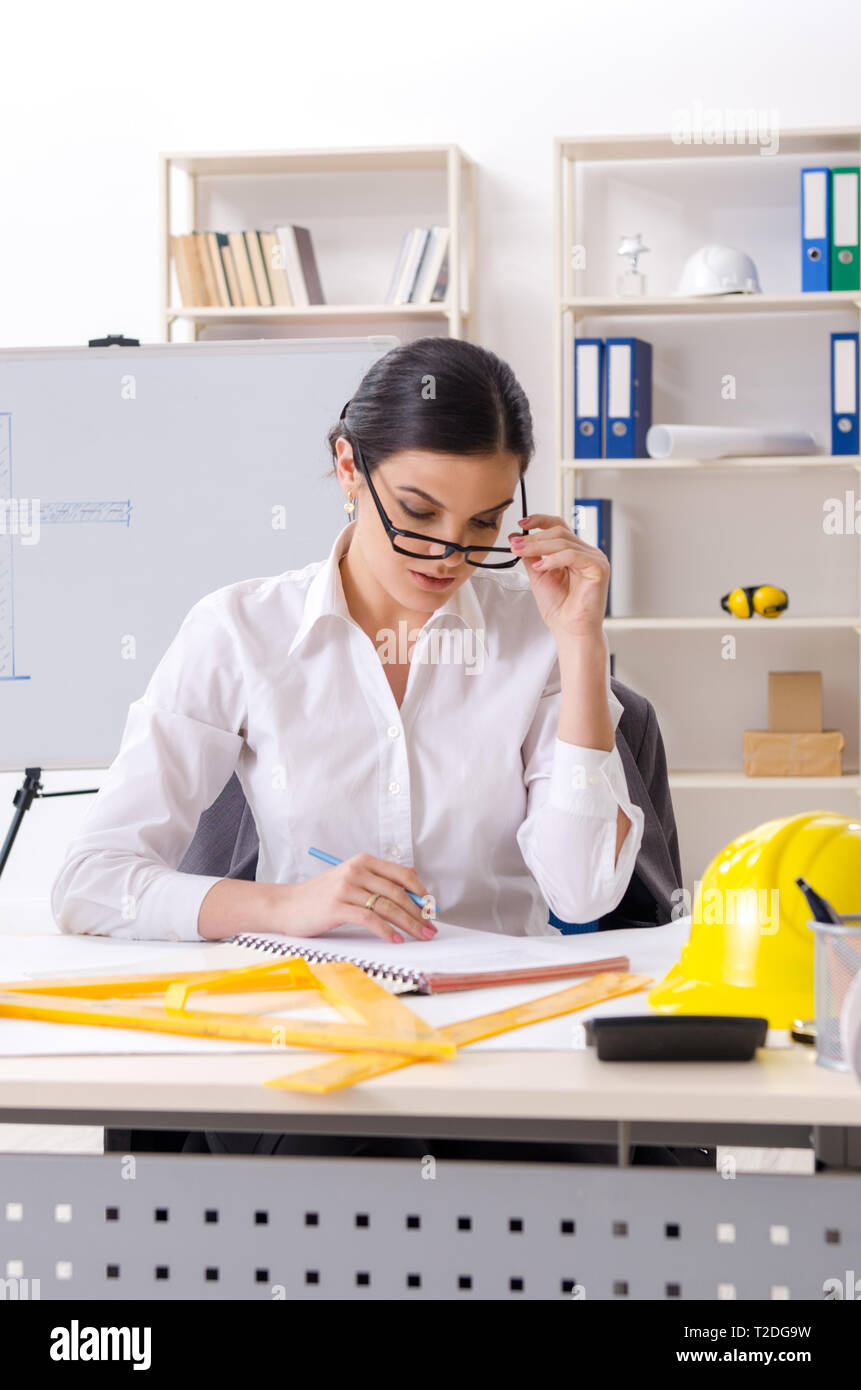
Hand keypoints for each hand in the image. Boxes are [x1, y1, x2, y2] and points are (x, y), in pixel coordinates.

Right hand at [268, 853, 436, 943]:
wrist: (286, 905)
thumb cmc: (321, 896)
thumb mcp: (351, 879)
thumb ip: (379, 878)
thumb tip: (414, 878)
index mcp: (363, 861)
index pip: (402, 874)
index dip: (421, 893)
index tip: (431, 910)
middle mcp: (356, 870)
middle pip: (397, 893)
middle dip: (418, 913)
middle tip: (431, 929)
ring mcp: (345, 887)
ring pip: (387, 907)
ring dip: (408, 924)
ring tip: (420, 937)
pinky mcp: (336, 906)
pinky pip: (369, 919)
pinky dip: (386, 931)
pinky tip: (396, 940)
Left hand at [509, 513, 609, 639]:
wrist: (570, 630)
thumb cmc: (560, 608)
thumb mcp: (539, 575)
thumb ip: (531, 555)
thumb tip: (516, 537)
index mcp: (575, 552)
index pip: (559, 526)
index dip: (540, 521)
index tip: (521, 523)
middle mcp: (587, 553)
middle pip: (560, 531)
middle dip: (534, 537)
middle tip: (515, 545)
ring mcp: (595, 559)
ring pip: (564, 541)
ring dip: (538, 546)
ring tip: (521, 553)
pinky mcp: (599, 568)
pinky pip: (573, 555)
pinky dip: (553, 558)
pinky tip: (540, 566)